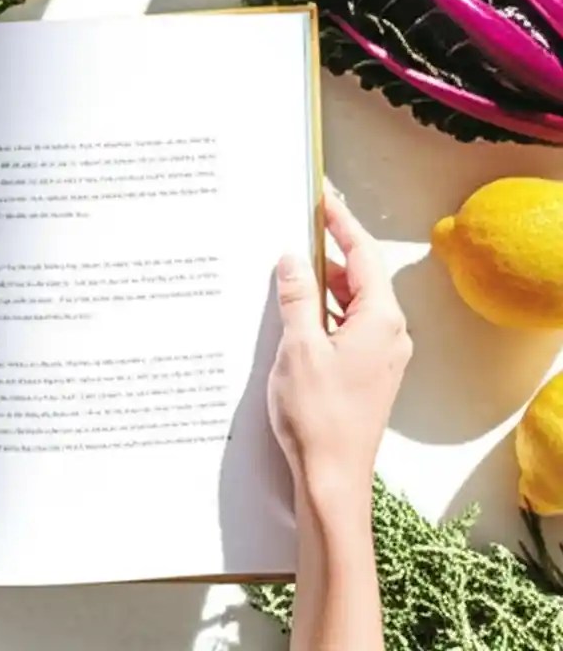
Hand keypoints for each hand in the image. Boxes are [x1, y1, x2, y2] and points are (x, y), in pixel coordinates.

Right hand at [268, 191, 411, 496]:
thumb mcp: (299, 347)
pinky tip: (294, 316)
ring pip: (352, 305)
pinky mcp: (366, 374)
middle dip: (328, 254)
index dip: (340, 224)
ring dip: (323, 287)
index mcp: (381, 321)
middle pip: (360, 278)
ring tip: (287, 271)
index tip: (322, 201)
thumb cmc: (318, 416)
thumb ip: (297, 299)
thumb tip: (293, 261)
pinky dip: (323, 315)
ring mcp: (380, 356)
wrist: (331, 475)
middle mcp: (389, 335)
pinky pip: (347, 329)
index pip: (363, 255)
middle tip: (297, 231)